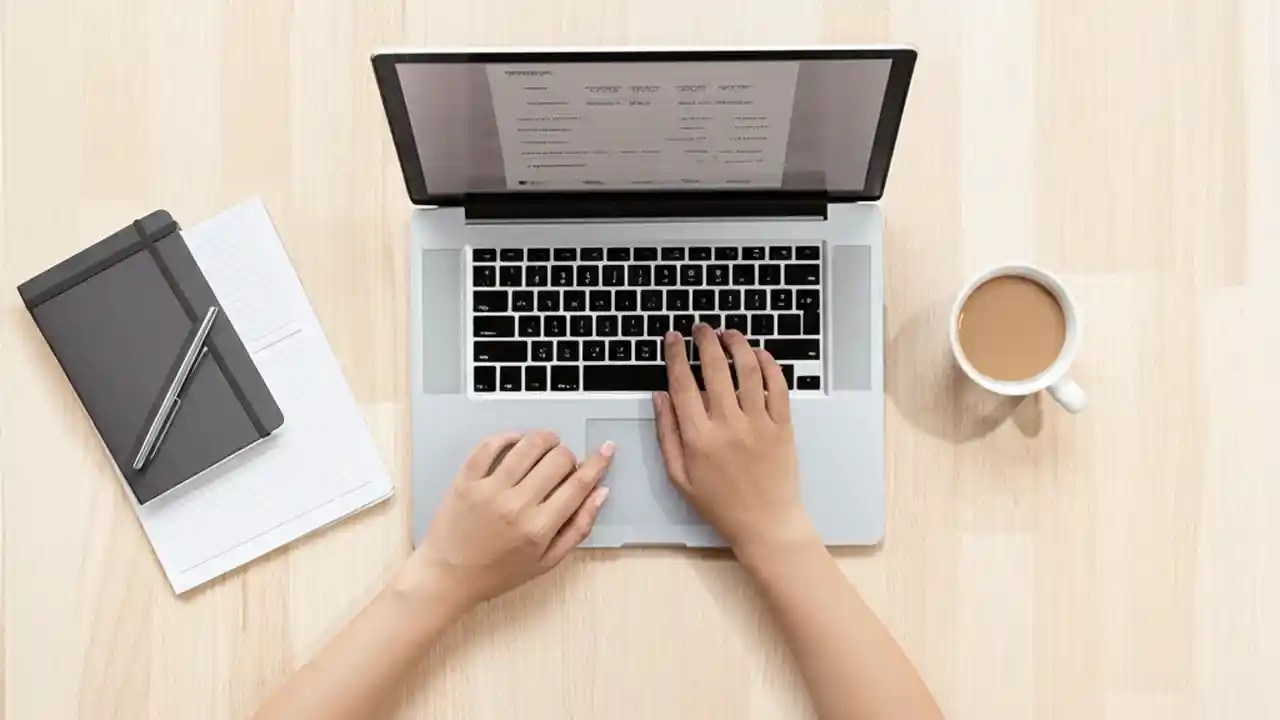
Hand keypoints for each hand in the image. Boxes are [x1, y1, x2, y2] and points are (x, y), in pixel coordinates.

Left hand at [395, 431, 612, 613]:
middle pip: (558, 459)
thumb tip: (600, 493)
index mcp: (540, 527)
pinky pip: (490, 445)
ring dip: (545, 439)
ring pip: (529, 445)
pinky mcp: (466, 480)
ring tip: (546, 444)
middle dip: (569, 456)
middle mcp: (517, 505)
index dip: (598, 463)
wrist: (448, 577)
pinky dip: (508, 437)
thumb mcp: (546, 562)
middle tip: (564, 464)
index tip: (606, 450)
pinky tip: (516, 441)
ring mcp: (489, 490)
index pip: (579, 484)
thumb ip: (578, 527)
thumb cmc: (498, 573)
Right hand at [653, 325, 815, 557]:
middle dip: (704, 340)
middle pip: (714, 368)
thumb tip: (660, 397)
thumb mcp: (678, 475)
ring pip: (747, 369)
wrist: (765, 523)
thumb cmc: (720, 504)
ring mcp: (758, 423)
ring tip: (728, 334)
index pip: (682, 383)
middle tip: (700, 329)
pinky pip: (777, 386)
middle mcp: (728, 425)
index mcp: (698, 437)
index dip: (675, 355)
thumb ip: (666, 434)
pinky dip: (769, 363)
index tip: (672, 338)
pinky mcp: (782, 426)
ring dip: (736, 344)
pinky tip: (758, 353)